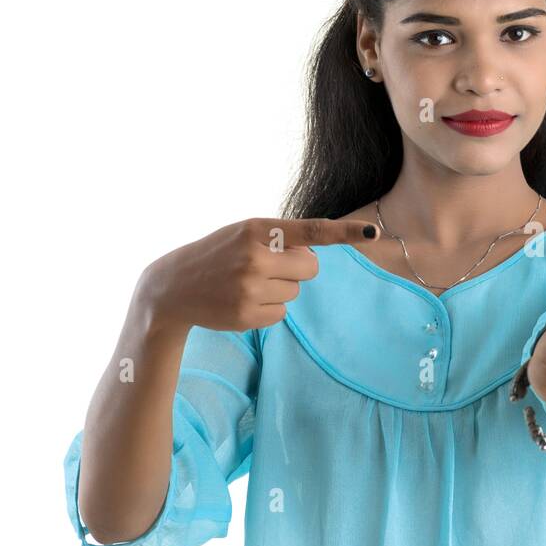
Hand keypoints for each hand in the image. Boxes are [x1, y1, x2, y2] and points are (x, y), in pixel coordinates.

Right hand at [137, 217, 380, 333]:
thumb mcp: (243, 235)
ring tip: (246, 285)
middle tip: (265, 268)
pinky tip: (242, 302)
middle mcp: (255, 257)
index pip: (310, 230)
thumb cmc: (217, 255)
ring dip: (279, 289)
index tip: (372, 232)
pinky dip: (268, 309)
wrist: (173, 288)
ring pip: (297, 292)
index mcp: (256, 229)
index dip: (344, 232)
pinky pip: (282, 313)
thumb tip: (315, 254)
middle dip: (296, 269)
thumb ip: (279, 239)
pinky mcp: (248, 315)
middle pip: (311, 268)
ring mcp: (251, 288)